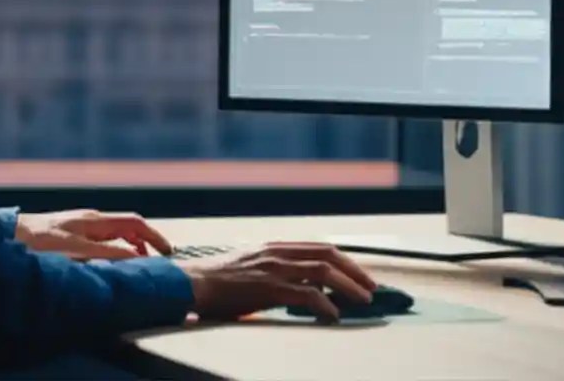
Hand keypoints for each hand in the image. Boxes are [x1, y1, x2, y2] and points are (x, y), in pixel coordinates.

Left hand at [14, 209, 173, 259]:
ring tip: (135, 266)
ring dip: (130, 247)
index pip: (135, 223)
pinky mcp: (70, 233)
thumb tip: (135, 255)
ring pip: (115, 234)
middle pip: (128, 227)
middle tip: (156, 262)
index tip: (168, 253)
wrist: (6, 236)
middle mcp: (90, 219)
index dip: (155, 237)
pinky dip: (114, 250)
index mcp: (95, 220)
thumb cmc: (37, 243)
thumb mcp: (76, 250)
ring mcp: (80, 225)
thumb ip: (106, 253)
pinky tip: (109, 264)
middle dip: (146, 242)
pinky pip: (101, 240)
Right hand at [177, 242, 378, 322]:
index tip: (360, 274)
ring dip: (348, 286)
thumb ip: (276, 270)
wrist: (192, 283)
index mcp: (275, 247)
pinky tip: (333, 316)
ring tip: (362, 301)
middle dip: (354, 271)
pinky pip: (306, 294)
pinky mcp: (267, 287)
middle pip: (328, 255)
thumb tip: (302, 285)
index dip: (345, 260)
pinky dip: (325, 305)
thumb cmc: (218, 282)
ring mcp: (273, 269)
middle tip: (371, 288)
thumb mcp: (252, 266)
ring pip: (323, 272)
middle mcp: (278, 253)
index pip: (320, 247)